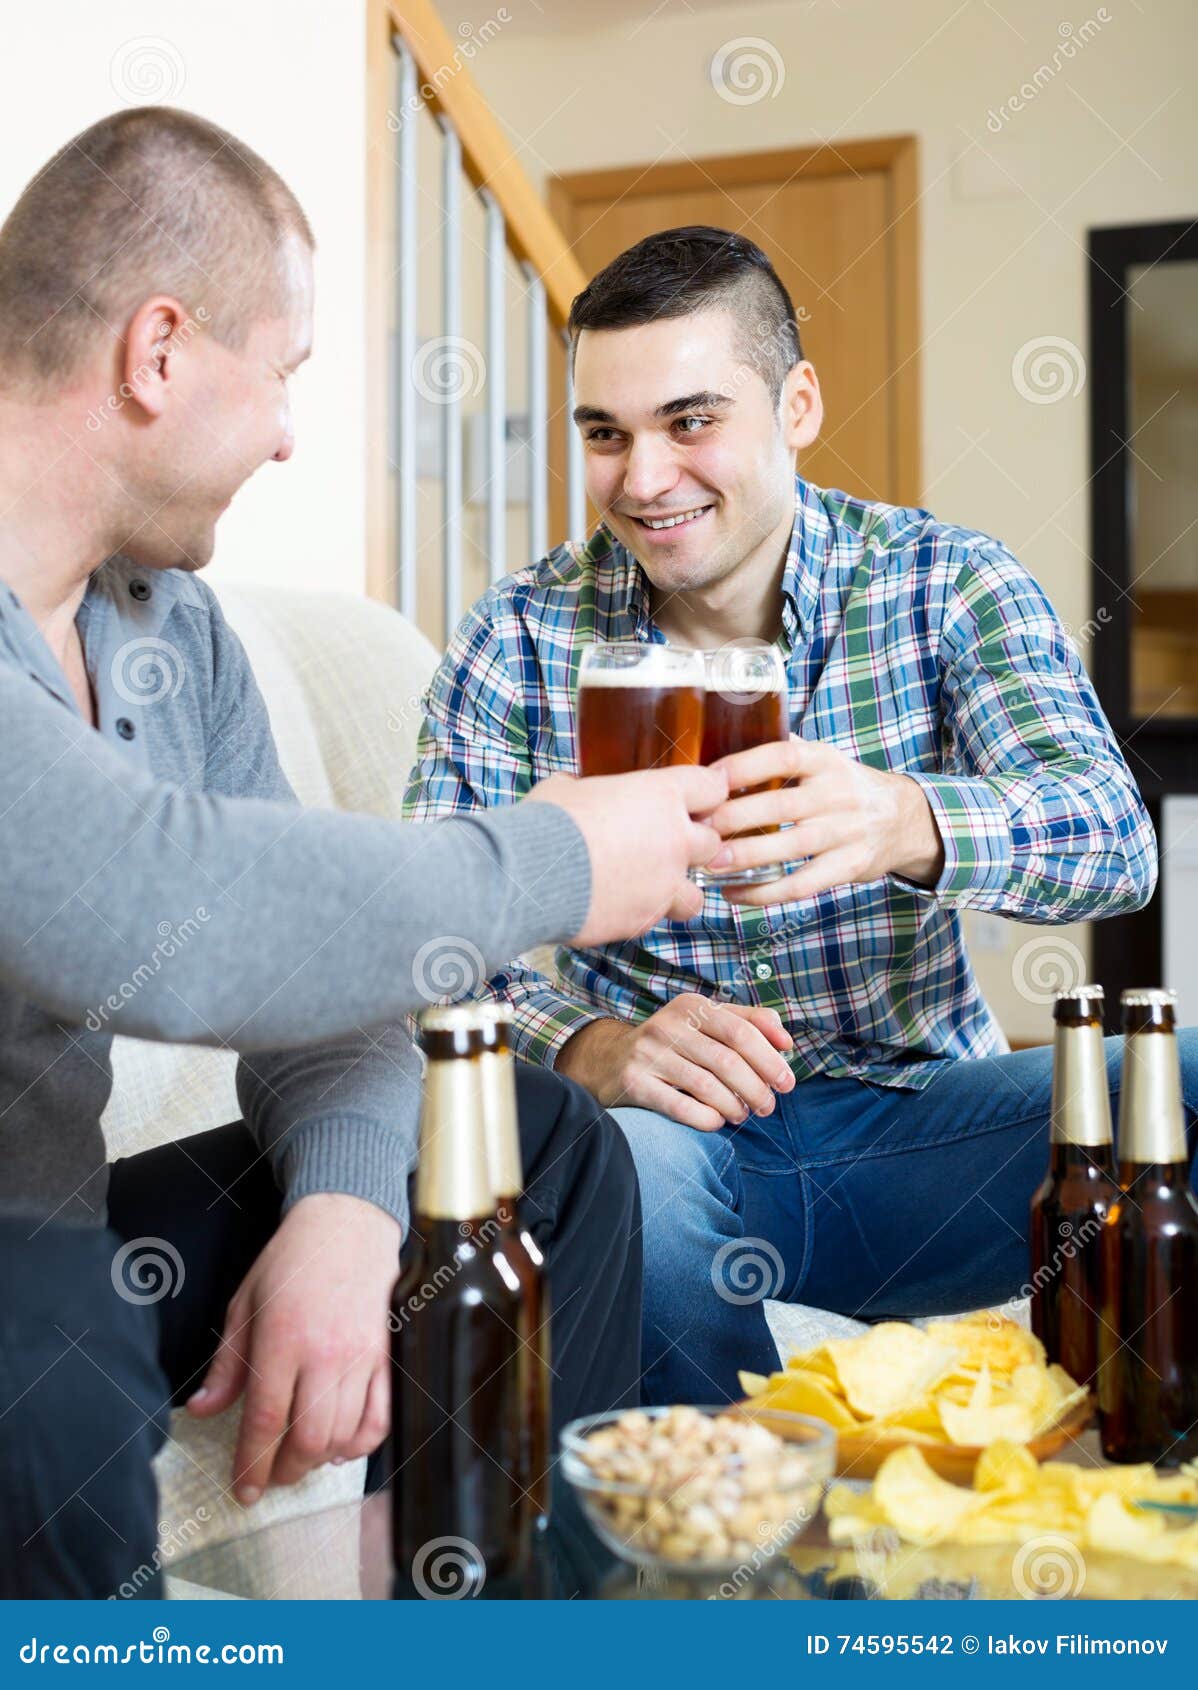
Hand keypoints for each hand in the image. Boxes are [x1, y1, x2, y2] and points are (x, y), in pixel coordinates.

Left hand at [187, 1193, 399, 1503]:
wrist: (348, 1224)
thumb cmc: (291, 1261)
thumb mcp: (244, 1303)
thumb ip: (227, 1364)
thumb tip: (202, 1410)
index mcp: (282, 1338)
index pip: (264, 1419)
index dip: (251, 1464)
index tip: (242, 1490)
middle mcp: (325, 1352)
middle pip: (307, 1438)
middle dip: (283, 1470)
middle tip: (267, 1477)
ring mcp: (361, 1357)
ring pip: (341, 1434)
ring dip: (316, 1461)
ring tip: (296, 1461)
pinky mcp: (385, 1357)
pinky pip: (378, 1418)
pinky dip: (358, 1445)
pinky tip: (338, 1446)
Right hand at [526, 764, 730, 941]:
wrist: (532, 872)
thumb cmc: (550, 821)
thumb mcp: (566, 788)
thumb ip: (586, 790)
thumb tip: (572, 789)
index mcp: (662, 796)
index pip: (711, 788)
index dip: (703, 796)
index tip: (693, 802)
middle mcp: (675, 840)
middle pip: (712, 843)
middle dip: (692, 846)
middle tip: (664, 846)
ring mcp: (665, 884)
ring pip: (695, 895)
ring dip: (677, 891)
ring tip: (648, 887)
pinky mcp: (646, 919)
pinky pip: (654, 918)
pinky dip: (640, 913)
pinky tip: (615, 905)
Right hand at [556, 994, 794, 1131]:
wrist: (608, 1061)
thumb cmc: (673, 1045)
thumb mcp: (705, 1023)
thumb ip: (749, 1023)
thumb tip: (787, 1041)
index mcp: (691, 1006)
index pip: (742, 1031)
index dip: (770, 1059)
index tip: (787, 1083)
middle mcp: (668, 1025)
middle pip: (727, 1060)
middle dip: (757, 1088)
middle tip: (768, 1107)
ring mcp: (649, 1054)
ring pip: (707, 1086)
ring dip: (734, 1106)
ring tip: (743, 1115)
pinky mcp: (634, 1083)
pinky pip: (681, 1106)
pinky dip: (707, 1119)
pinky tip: (717, 1122)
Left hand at [709, 736, 943, 906]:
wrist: (904, 819)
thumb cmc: (845, 787)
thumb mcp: (823, 760)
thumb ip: (783, 756)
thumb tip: (722, 746)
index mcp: (826, 761)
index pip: (783, 756)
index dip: (744, 766)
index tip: (710, 779)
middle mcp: (839, 794)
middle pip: (781, 805)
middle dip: (734, 817)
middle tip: (698, 827)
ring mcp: (846, 833)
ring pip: (791, 847)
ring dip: (746, 857)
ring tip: (709, 863)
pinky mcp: (849, 867)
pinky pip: (802, 884)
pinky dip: (765, 892)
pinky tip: (734, 892)